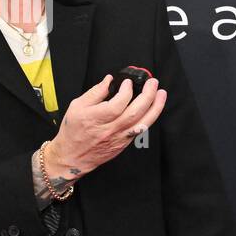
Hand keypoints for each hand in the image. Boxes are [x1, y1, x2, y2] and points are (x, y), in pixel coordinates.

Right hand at [46, 73, 167, 178]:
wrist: (74, 156)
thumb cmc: (73, 131)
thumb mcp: (77, 106)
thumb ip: (95, 92)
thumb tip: (109, 80)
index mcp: (95, 119)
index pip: (117, 105)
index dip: (126, 92)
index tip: (128, 82)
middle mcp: (110, 129)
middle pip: (134, 113)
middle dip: (147, 95)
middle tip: (152, 83)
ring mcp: (120, 137)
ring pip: (143, 123)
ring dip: (155, 107)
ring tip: (161, 94)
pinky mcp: (125, 142)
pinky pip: (141, 129)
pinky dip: (150, 118)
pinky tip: (154, 108)